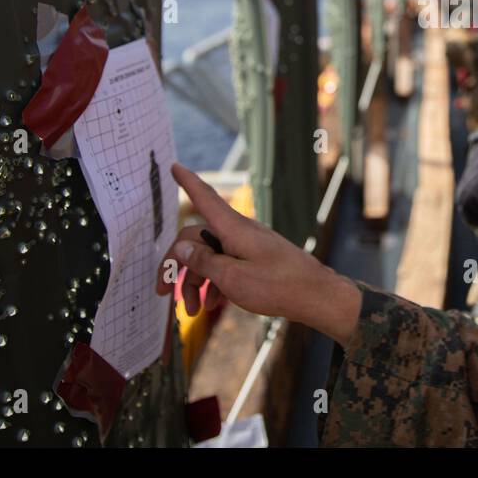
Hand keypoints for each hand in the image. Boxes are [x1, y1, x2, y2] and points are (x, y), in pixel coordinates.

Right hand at [156, 164, 362, 345]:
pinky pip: (226, 265)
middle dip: (178, 267)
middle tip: (162, 293)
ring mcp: (248, 245)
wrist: (315, 296)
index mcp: (233, 228)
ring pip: (210, 257)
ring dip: (196, 283)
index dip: (188, 182)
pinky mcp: (256, 259)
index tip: (175, 166)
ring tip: (193, 311)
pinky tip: (212, 305)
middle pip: (197, 239)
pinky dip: (215, 284)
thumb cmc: (277, 286)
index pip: (205, 198)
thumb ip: (204, 261)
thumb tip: (182, 246)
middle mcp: (239, 232)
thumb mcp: (233, 278)